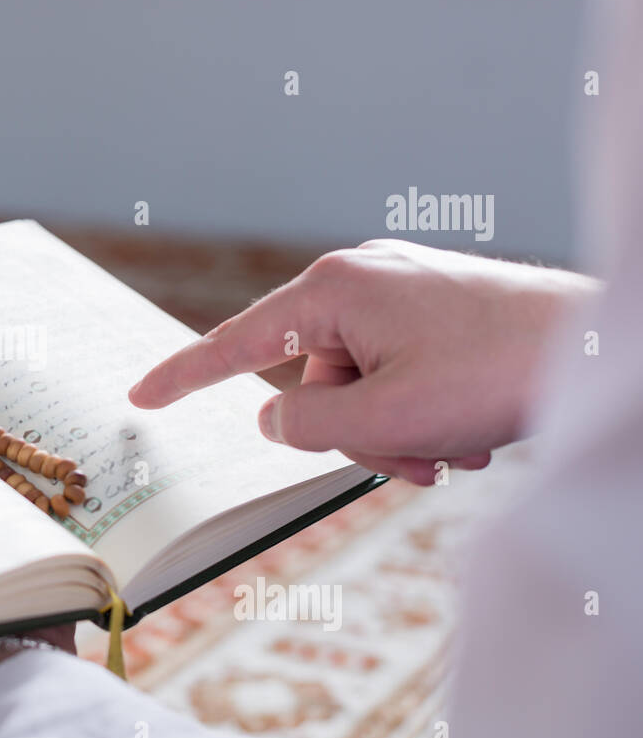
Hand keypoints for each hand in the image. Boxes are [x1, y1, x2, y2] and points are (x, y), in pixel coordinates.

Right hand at [128, 239, 598, 483]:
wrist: (596, 345)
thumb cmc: (497, 370)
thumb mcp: (384, 417)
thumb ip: (306, 427)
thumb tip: (273, 420)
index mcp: (335, 289)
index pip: (238, 341)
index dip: (185, 374)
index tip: (141, 394)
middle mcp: (361, 279)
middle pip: (313, 382)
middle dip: (357, 433)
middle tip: (417, 458)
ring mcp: (400, 291)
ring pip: (359, 388)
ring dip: (397, 432)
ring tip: (454, 445)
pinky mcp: (432, 309)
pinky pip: (397, 374)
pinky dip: (421, 414)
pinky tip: (467, 428)